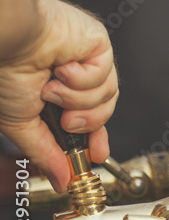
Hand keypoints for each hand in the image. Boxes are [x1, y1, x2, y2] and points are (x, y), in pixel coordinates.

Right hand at [0, 0, 118, 191]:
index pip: (90, 117)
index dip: (95, 138)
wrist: (12, 40)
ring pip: (107, 95)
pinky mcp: (99, 43)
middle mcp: (77, 73)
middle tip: (68, 120)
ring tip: (54, 89)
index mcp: (58, 89)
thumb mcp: (22, 123)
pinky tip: (62, 67)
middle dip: (89, 122)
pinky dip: (81, 77)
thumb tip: (60, 179)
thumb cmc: (6, 69)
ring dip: (78, 98)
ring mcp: (89, 57)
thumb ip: (45, 152)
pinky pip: (105, 75)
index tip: (95, 155)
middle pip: (104, 109)